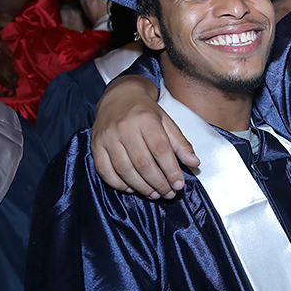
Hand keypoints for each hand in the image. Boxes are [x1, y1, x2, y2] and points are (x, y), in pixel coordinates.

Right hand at [91, 75, 198, 198]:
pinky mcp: (96, 145)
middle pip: (143, 163)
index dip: (171, 170)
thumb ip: (181, 143)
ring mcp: (108, 136)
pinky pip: (104, 170)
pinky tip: (131, 188)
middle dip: (158, 183)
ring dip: (141, 187)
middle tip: (167, 193)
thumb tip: (194, 162)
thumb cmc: (145, 111)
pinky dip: (118, 183)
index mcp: (146, 119)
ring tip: (154, 193)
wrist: (120, 96)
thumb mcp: (167, 122)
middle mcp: (125, 127)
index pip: (160, 150)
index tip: (179, 184)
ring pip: (124, 169)